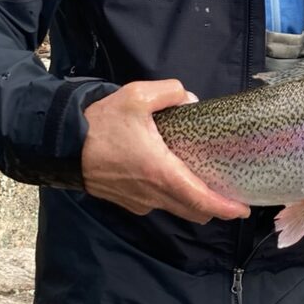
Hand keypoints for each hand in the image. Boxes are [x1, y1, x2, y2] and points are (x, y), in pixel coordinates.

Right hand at [81, 80, 250, 223]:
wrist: (61, 145)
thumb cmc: (100, 123)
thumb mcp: (137, 96)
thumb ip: (169, 92)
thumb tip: (188, 99)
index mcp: (161, 173)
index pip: (201, 200)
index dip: (224, 208)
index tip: (242, 209)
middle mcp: (152, 194)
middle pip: (192, 211)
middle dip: (214, 208)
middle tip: (230, 196)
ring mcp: (138, 201)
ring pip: (174, 209)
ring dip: (192, 203)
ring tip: (205, 187)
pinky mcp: (125, 201)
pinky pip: (156, 204)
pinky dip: (171, 199)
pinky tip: (172, 180)